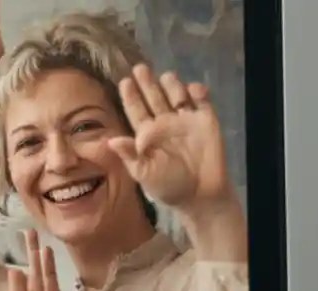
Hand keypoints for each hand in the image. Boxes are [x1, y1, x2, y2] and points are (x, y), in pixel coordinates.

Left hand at [107, 65, 237, 217]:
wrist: (200, 195)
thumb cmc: (168, 186)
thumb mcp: (144, 174)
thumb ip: (129, 155)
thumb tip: (111, 140)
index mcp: (147, 134)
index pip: (136, 110)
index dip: (131, 96)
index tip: (124, 81)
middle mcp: (165, 123)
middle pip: (154, 97)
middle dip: (148, 83)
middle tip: (140, 67)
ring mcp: (186, 120)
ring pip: (177, 95)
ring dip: (172, 85)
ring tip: (166, 76)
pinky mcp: (207, 121)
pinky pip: (201, 102)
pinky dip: (198, 93)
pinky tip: (192, 90)